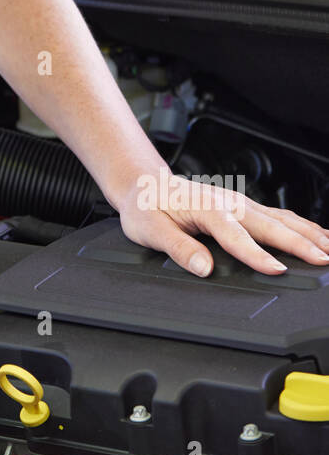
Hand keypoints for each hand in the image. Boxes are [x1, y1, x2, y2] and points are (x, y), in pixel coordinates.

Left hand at [115, 168, 328, 276]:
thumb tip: (202, 266)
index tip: (277, 270)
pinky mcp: (243, 205)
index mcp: (207, 208)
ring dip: (308, 233)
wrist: (144, 184)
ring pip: (281, 218)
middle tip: (324, 260)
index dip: (257, 255)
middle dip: (300, 243)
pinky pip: (278, 215)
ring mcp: (239, 202)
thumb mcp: (149, 229)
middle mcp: (229, 202)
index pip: (237, 236)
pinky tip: (317, 234)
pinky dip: (301, 225)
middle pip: (270, 225)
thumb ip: (177, 248)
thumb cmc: (146, 206)